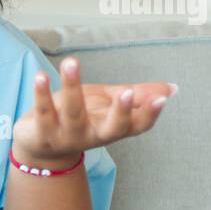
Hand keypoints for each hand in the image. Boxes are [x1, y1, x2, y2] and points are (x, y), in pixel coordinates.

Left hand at [11, 56, 175, 167]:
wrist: (39, 147)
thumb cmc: (80, 118)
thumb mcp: (108, 104)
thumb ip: (135, 96)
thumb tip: (171, 88)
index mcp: (112, 128)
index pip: (137, 126)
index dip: (150, 114)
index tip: (162, 98)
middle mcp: (93, 136)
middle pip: (111, 128)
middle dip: (120, 112)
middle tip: (126, 93)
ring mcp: (67, 137)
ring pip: (73, 113)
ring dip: (72, 87)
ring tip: (71, 62)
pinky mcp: (42, 135)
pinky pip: (43, 113)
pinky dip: (41, 94)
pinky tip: (41, 76)